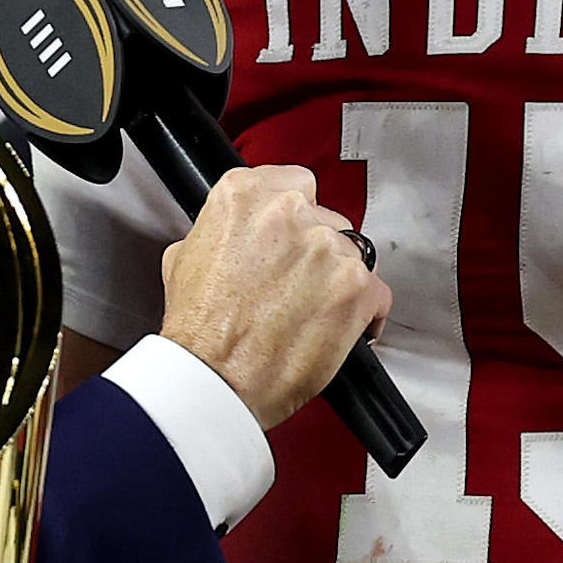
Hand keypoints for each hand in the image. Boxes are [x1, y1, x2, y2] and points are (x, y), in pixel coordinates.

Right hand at [155, 163, 391, 430]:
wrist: (215, 379)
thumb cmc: (199, 330)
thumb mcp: (183, 258)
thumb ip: (221, 231)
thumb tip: (236, 234)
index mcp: (245, 194)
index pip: (295, 183)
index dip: (296, 216)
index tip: (292, 237)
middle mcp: (289, 211)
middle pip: (326, 219)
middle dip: (316, 251)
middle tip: (296, 285)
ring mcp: (326, 246)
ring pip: (352, 254)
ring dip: (338, 280)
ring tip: (313, 313)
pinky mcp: (356, 285)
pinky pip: (378, 291)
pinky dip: (367, 311)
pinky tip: (345, 327)